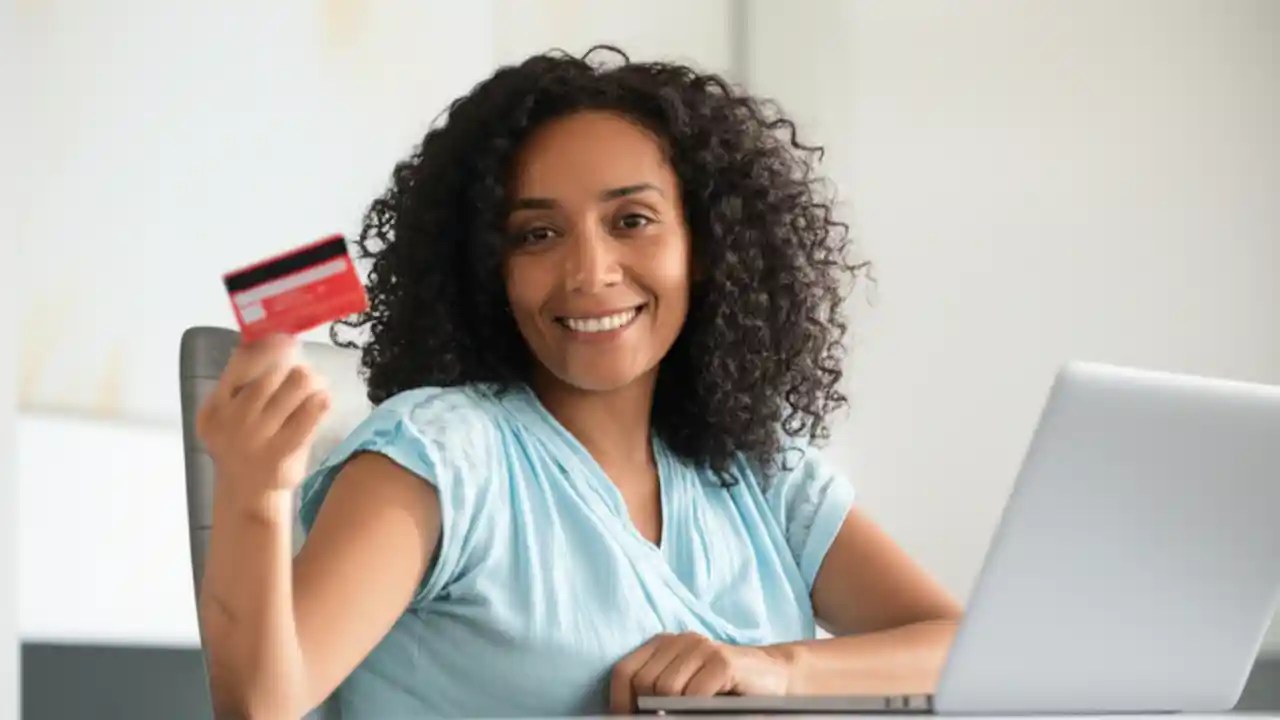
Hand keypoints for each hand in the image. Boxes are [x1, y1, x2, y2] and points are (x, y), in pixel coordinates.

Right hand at [195, 334, 329, 497]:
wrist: (244, 493)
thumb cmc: (240, 444)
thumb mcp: (226, 414)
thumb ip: (241, 381)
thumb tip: (266, 339)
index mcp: (217, 405)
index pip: (241, 362)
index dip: (268, 346)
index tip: (286, 341)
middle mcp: (234, 418)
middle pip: (276, 371)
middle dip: (296, 366)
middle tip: (306, 372)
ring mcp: (257, 437)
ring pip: (297, 385)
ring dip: (312, 381)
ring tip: (316, 386)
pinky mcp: (281, 454)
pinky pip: (310, 415)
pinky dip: (320, 402)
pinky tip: (323, 401)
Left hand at [608, 632, 791, 713]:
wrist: (775, 678)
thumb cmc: (725, 690)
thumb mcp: (686, 688)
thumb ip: (659, 695)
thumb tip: (632, 715)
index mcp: (663, 645)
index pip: (624, 672)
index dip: (620, 702)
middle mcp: (680, 640)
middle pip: (644, 682)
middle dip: (649, 710)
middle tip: (665, 719)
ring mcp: (702, 647)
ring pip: (666, 688)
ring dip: (674, 711)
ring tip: (690, 714)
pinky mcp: (723, 661)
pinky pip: (694, 693)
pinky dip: (695, 709)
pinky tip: (707, 710)